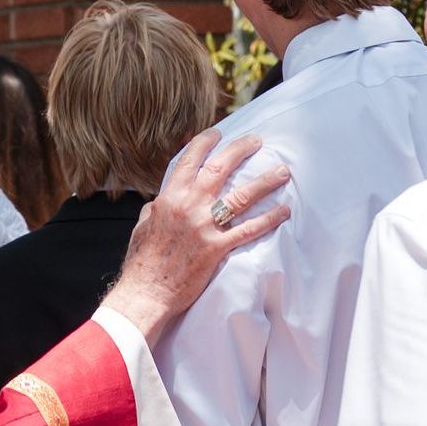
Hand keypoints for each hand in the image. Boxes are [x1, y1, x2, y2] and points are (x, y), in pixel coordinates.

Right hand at [104, 130, 288, 345]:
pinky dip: (269, 219)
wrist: (146, 292)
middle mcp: (189, 206)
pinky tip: (284, 211)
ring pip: (241, 196)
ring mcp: (205, 226)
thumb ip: (156, 209)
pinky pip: (249, 230)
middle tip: (257, 141)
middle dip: (241, 149)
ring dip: (265, 181)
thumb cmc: (142, 262)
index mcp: (169, 197)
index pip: (190, 160)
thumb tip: (161, 201)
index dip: (206, 142)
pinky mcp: (217, 248)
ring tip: (282, 172)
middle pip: (220, 168)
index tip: (218, 132)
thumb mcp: (142, 226)